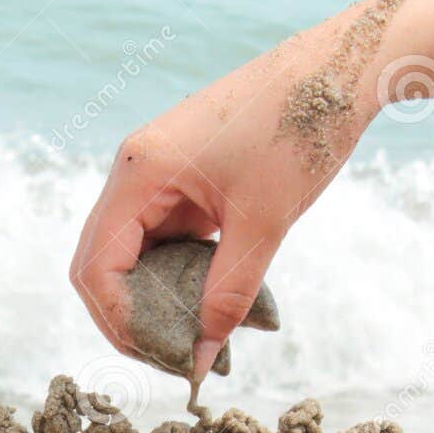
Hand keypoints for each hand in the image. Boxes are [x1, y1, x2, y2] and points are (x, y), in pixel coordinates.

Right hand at [71, 19, 375, 385]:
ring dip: (151, 300)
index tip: (160, 354)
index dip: (117, 319)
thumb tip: (201, 359)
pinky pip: (160, 241)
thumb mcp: (264, 224)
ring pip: (129, 256)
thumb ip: (227, 296)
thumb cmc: (299, 133)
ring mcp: (155, 176)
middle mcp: (135, 172)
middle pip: (100, 263)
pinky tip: (203, 303)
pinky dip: (174, 277)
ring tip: (190, 338)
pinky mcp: (179, 181)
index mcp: (140, 172)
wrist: (338, 73)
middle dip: (127, 317)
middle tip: (171, 358)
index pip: (96, 265)